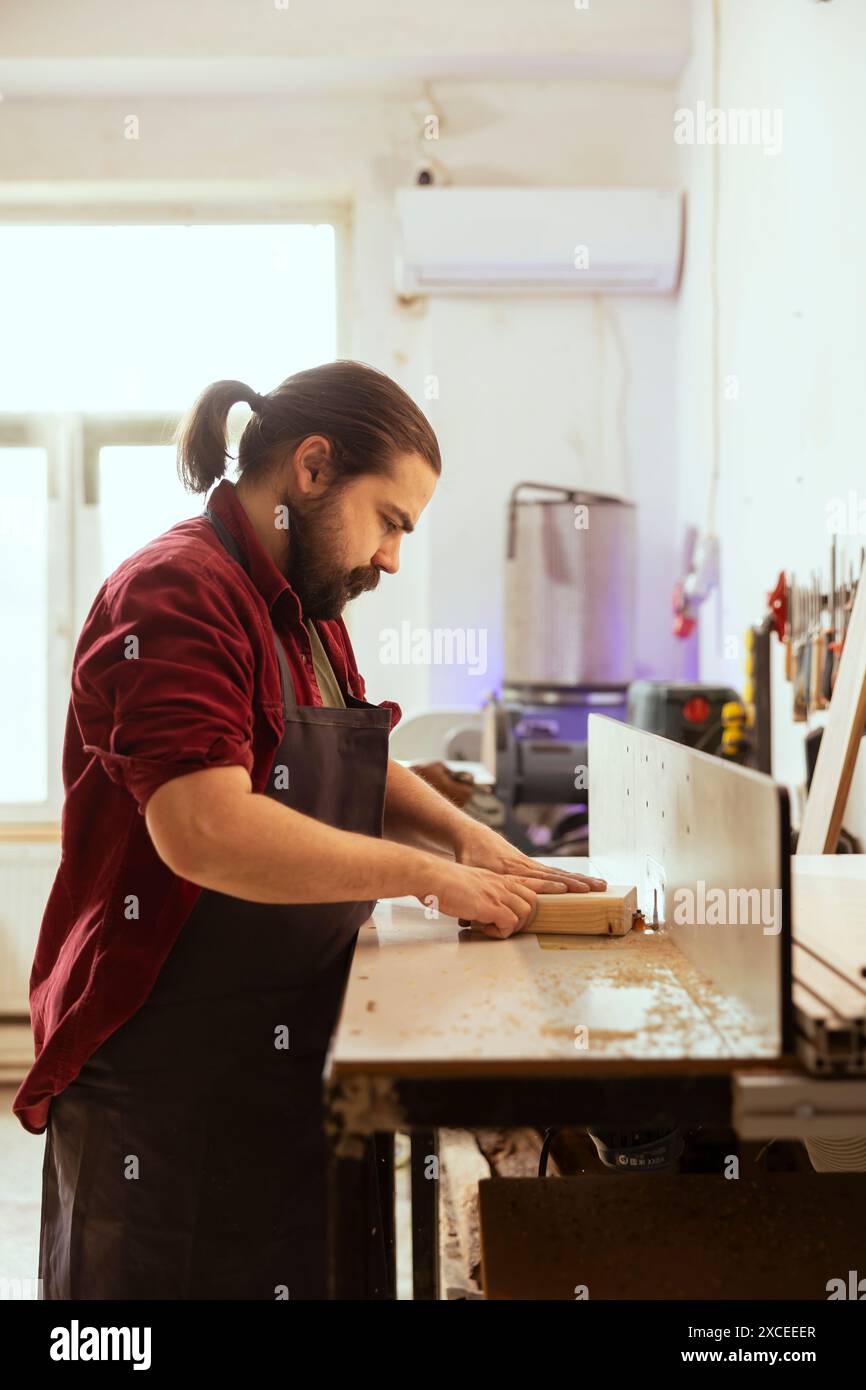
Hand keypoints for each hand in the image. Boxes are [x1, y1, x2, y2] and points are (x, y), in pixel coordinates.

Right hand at [414, 856, 573, 938]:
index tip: (565, 889)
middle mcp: (502, 884)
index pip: (533, 880)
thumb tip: (483, 914)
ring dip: (513, 926)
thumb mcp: (471, 885)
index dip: (550, 886)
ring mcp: (498, 894)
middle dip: (528, 918)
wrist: (433, 876)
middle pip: (533, 901)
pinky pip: (509, 923)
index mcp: (499, 878)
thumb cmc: (445, 883)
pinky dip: (501, 932)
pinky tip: (486, 930)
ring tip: (494, 929)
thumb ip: (483, 896)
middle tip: (508, 928)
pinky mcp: (490, 905)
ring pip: (525, 913)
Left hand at [451, 821, 606, 894]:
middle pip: (558, 875)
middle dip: (580, 882)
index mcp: (513, 871)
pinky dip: (569, 876)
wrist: (472, 836)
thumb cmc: (470, 857)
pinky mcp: (530, 864)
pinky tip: (582, 881)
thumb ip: (472, 896)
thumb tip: (466, 922)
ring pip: (560, 873)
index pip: (542, 879)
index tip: (579, 890)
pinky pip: (554, 871)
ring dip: (581, 879)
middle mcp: (526, 867)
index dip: (561, 885)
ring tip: (601, 884)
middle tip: (600, 887)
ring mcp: (530, 865)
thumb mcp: (470, 874)